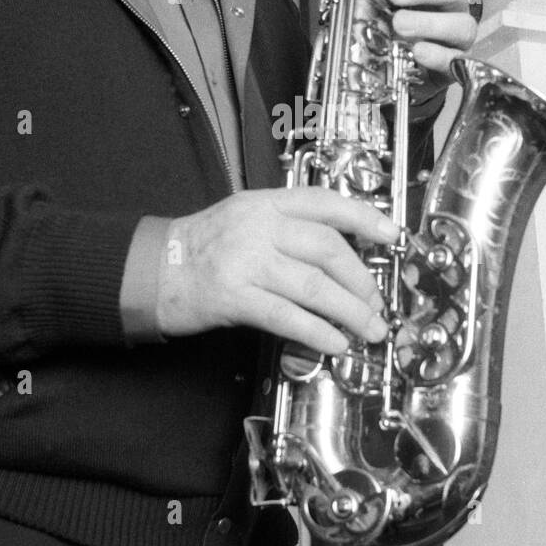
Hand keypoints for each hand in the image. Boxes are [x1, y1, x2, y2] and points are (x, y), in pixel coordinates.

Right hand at [157, 187, 399, 355]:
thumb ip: (288, 227)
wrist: (152, 270)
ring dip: (349, 311)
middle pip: (327, 249)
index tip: (392, 236)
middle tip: (376, 303)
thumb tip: (342, 254)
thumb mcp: (246, 218)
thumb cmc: (203, 247)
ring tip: (368, 329)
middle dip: (361, 280)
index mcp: (265, 203)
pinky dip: (317, 332)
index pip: (325, 203)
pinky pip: (287, 316)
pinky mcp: (234, 296)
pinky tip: (335, 342)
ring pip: (313, 285)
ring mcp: (246, 261)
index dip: (364, 217)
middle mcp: (258, 226)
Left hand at [311, 0, 479, 85]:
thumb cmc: (383, 27)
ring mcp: (454, 35)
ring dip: (430, 22)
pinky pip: (457, 59)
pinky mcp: (453, 64)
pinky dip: (439, 56)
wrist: (393, 72)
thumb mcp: (360, 2)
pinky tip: (418, 52)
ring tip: (399, 25)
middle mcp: (447, 4)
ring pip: (461, 23)